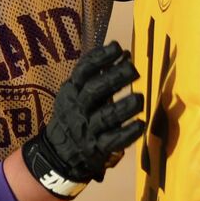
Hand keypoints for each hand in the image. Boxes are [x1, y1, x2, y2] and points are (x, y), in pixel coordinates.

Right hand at [21, 42, 145, 198]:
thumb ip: (99, 75)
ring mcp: (87, 129)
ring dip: (124, 107)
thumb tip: (123, 53)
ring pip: (105, 117)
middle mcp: (78, 108)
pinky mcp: (97, 148)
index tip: (117, 48)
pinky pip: (113, 141)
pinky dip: (127, 133)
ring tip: (139, 98)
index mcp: (72, 91)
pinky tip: (140, 124)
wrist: (59, 153)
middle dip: (115, 78)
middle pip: (95, 91)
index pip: (83, 71)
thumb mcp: (77, 93)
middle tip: (134, 70)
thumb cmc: (75, 115)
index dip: (99, 58)